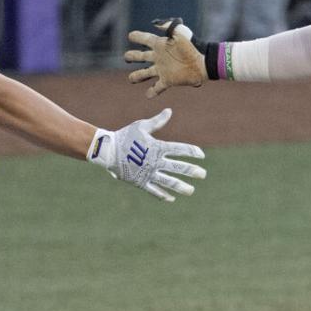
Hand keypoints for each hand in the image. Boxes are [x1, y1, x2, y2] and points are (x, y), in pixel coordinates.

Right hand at [86, 107, 206, 202]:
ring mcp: (148, 173)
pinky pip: (153, 190)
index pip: (179, 149)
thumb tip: (169, 111)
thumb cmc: (125, 136)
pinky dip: (162, 195)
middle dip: (191, 171)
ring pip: (168, 182)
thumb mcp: (141, 126)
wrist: (107, 150)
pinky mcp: (140, 182)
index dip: (192, 152)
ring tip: (191, 191)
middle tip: (203, 174)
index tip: (202, 155)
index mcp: (157, 147)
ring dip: (181, 187)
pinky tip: (172, 198)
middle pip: (177, 167)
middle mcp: (155, 161)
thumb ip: (157, 122)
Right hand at [125, 17, 207, 97]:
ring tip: (131, 79)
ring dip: (137, 76)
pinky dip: (152, 92)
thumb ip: (167, 26)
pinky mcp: (168, 80)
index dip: (137, 37)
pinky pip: (157, 87)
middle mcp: (159, 57)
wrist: (203, 61)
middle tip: (127, 56)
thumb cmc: (192, 45)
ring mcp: (162, 70)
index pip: (144, 39)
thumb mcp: (180, 31)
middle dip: (132, 56)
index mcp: (160, 45)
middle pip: (141, 57)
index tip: (130, 36)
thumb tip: (154, 23)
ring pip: (145, 73)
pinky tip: (147, 95)